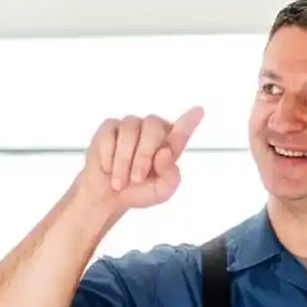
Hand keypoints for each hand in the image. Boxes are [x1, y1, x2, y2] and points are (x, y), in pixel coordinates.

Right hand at [80, 107, 203, 209]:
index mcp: (170, 145)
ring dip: (123, 160)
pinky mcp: (110, 127)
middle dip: (143, 155)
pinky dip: (108, 156)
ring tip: (121, 180)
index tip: (198, 111)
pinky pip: (110, 134)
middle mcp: (152, 130)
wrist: (108, 195)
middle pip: (153, 127)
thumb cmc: (137, 190)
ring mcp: (131, 126)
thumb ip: (170, 176)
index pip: (181, 130)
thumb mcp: (160, 192)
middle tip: (137, 178)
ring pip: (129, 130)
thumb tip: (165, 154)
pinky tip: (109, 167)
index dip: (189, 120)